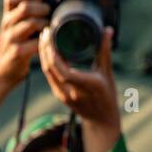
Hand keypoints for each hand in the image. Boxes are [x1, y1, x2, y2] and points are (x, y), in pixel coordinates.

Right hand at [0, 0, 49, 124]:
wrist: (1, 72)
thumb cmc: (13, 48)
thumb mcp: (14, 28)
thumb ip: (25, 16)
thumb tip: (49, 2)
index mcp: (6, 17)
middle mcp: (7, 26)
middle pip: (25, 7)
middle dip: (42, 8)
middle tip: (51, 13)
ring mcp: (12, 39)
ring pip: (32, 23)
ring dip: (46, 24)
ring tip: (52, 28)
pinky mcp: (18, 53)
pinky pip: (36, 43)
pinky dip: (47, 40)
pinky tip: (52, 41)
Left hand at [39, 25, 120, 151]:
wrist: (101, 121)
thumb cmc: (107, 96)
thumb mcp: (107, 74)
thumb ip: (105, 51)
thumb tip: (107, 30)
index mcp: (86, 85)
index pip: (63, 69)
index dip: (53, 52)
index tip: (52, 35)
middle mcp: (72, 92)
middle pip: (51, 68)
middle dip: (45, 48)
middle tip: (46, 32)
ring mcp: (64, 95)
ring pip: (47, 72)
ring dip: (43, 55)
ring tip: (45, 39)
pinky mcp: (60, 96)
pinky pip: (50, 77)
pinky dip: (47, 63)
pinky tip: (48, 52)